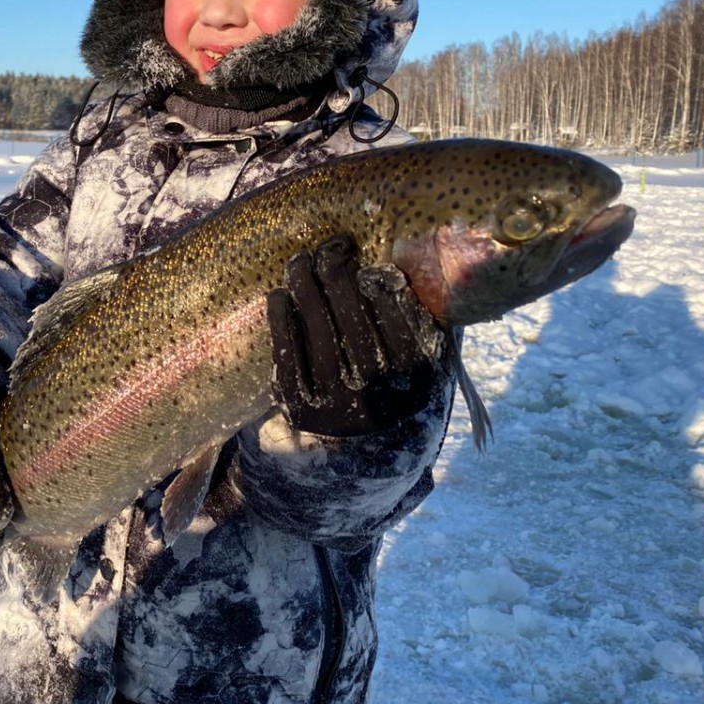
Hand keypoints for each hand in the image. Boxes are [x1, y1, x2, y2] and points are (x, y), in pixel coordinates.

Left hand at [267, 234, 443, 436]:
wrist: (363, 455)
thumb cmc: (395, 392)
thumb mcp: (425, 365)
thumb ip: (419, 323)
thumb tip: (393, 271)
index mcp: (417, 376)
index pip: (395, 314)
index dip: (376, 279)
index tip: (364, 263)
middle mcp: (379, 391)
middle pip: (353, 316)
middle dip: (336, 272)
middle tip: (329, 248)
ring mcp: (338, 402)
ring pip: (319, 330)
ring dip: (305, 286)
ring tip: (300, 261)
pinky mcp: (303, 410)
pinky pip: (288, 353)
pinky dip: (280, 319)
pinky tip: (279, 295)